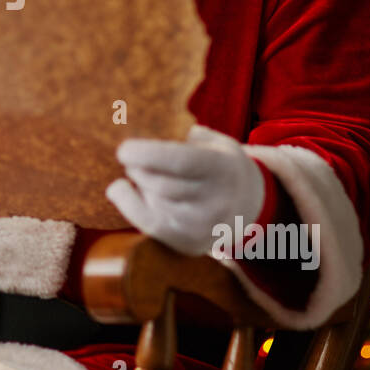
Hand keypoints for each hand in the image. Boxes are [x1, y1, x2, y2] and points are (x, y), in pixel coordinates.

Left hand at [105, 125, 265, 256]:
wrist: (249, 203)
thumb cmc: (220, 164)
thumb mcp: (215, 142)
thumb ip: (184, 135)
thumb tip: (143, 125)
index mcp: (222, 168)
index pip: (181, 162)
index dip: (148, 155)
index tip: (123, 149)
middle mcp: (216, 202)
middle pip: (161, 186)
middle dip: (137, 170)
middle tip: (131, 157)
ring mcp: (204, 228)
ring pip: (153, 206)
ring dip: (138, 187)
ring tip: (140, 173)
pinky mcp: (190, 245)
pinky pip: (150, 227)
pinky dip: (130, 206)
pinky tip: (120, 190)